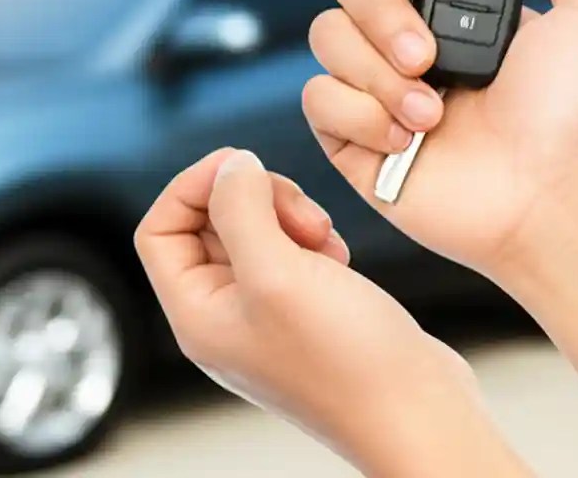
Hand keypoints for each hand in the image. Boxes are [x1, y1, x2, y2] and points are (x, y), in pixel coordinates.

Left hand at [135, 149, 521, 475]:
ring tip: (324, 238)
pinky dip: (312, 241)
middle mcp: (222, 318)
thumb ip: (240, 209)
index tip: (244, 164)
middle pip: (207, 225)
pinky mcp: (303, 314)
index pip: (159, 231)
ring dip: (288, 218)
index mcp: (196, 316)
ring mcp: (263, 318)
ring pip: (253, 233)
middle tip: (301, 215)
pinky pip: (289, 255)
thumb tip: (231, 165)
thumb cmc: (347, 361)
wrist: (418, 414)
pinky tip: (340, 258)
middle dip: (253, 201)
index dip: (193, 186)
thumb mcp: (279, 272)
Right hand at [303, 0, 577, 275]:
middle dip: (383, 13)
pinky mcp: (350, 139)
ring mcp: (374, 89)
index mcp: (451, 8)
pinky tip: (405, 140)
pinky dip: (359, 115)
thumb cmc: (575, 118)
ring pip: (327, 38)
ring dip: (379, 74)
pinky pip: (318, 99)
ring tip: (431, 114)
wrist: (550, 197)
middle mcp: (404, 42)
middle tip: (427, 54)